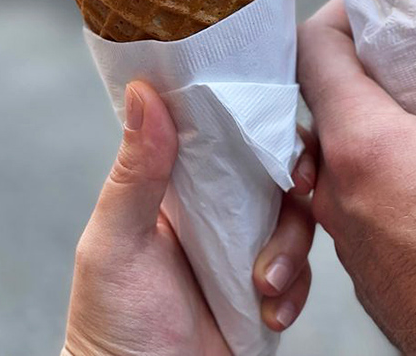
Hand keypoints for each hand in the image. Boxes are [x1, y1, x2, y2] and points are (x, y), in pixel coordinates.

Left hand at [63, 82, 315, 355]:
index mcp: (180, 183)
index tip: (282, 125)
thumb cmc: (111, 324)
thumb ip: (135, 171)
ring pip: (297, 217)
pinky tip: (272, 311)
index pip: (227, 131)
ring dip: (292, 246)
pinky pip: (304, 271)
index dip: (260, 120)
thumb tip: (144, 91)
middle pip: (275, 168)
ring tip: (264, 283)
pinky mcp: (267, 289)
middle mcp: (217, 208)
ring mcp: (245, 247)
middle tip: (298, 191)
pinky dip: (296, 288)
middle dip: (295, 180)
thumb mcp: (116, 242)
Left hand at [299, 0, 415, 355]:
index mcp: (366, 148)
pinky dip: (382, 169)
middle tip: (412, 44)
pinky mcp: (373, 272)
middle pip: (321, 99)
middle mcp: (340, 194)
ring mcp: (351, 240)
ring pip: (338, 153)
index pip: (313, 51)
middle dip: (363, 64)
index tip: (380, 1)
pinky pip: (356, 200)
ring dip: (374, 119)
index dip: (342, 13)